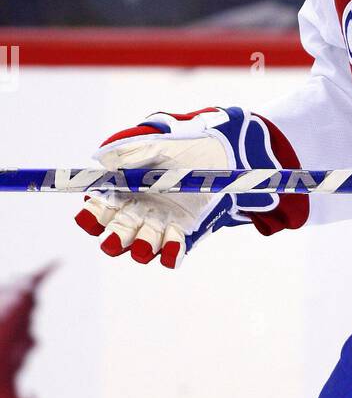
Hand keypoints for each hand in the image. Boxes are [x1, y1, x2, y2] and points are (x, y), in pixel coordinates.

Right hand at [74, 107, 281, 268]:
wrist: (214, 151)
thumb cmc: (177, 146)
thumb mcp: (152, 143)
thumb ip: (128, 151)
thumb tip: (104, 162)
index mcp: (120, 193)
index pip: (96, 212)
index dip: (90, 218)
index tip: (93, 214)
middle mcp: (135, 213)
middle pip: (115, 236)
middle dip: (112, 242)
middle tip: (113, 241)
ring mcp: (158, 225)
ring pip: (141, 248)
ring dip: (140, 250)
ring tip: (144, 246)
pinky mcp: (182, 232)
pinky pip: (171, 251)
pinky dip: (170, 254)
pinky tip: (172, 246)